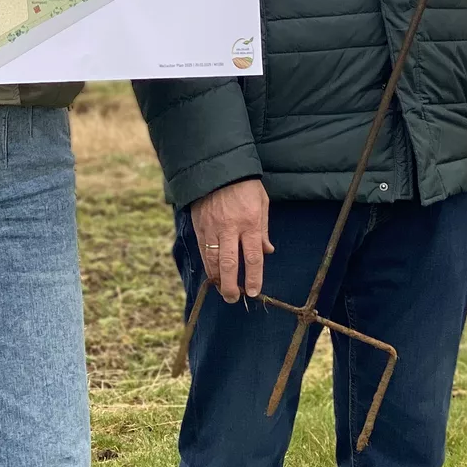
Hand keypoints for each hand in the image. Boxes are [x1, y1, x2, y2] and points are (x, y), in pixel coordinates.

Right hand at [189, 178, 272, 302]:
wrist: (216, 167)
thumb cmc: (244, 185)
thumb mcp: (262, 203)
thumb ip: (263, 229)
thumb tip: (267, 251)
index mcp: (250, 222)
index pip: (253, 257)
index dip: (253, 278)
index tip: (253, 291)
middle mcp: (230, 228)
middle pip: (230, 264)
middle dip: (231, 286)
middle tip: (233, 299)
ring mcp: (212, 227)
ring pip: (213, 260)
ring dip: (217, 279)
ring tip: (223, 290)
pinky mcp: (199, 226)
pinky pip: (203, 251)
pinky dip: (208, 265)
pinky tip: (212, 274)